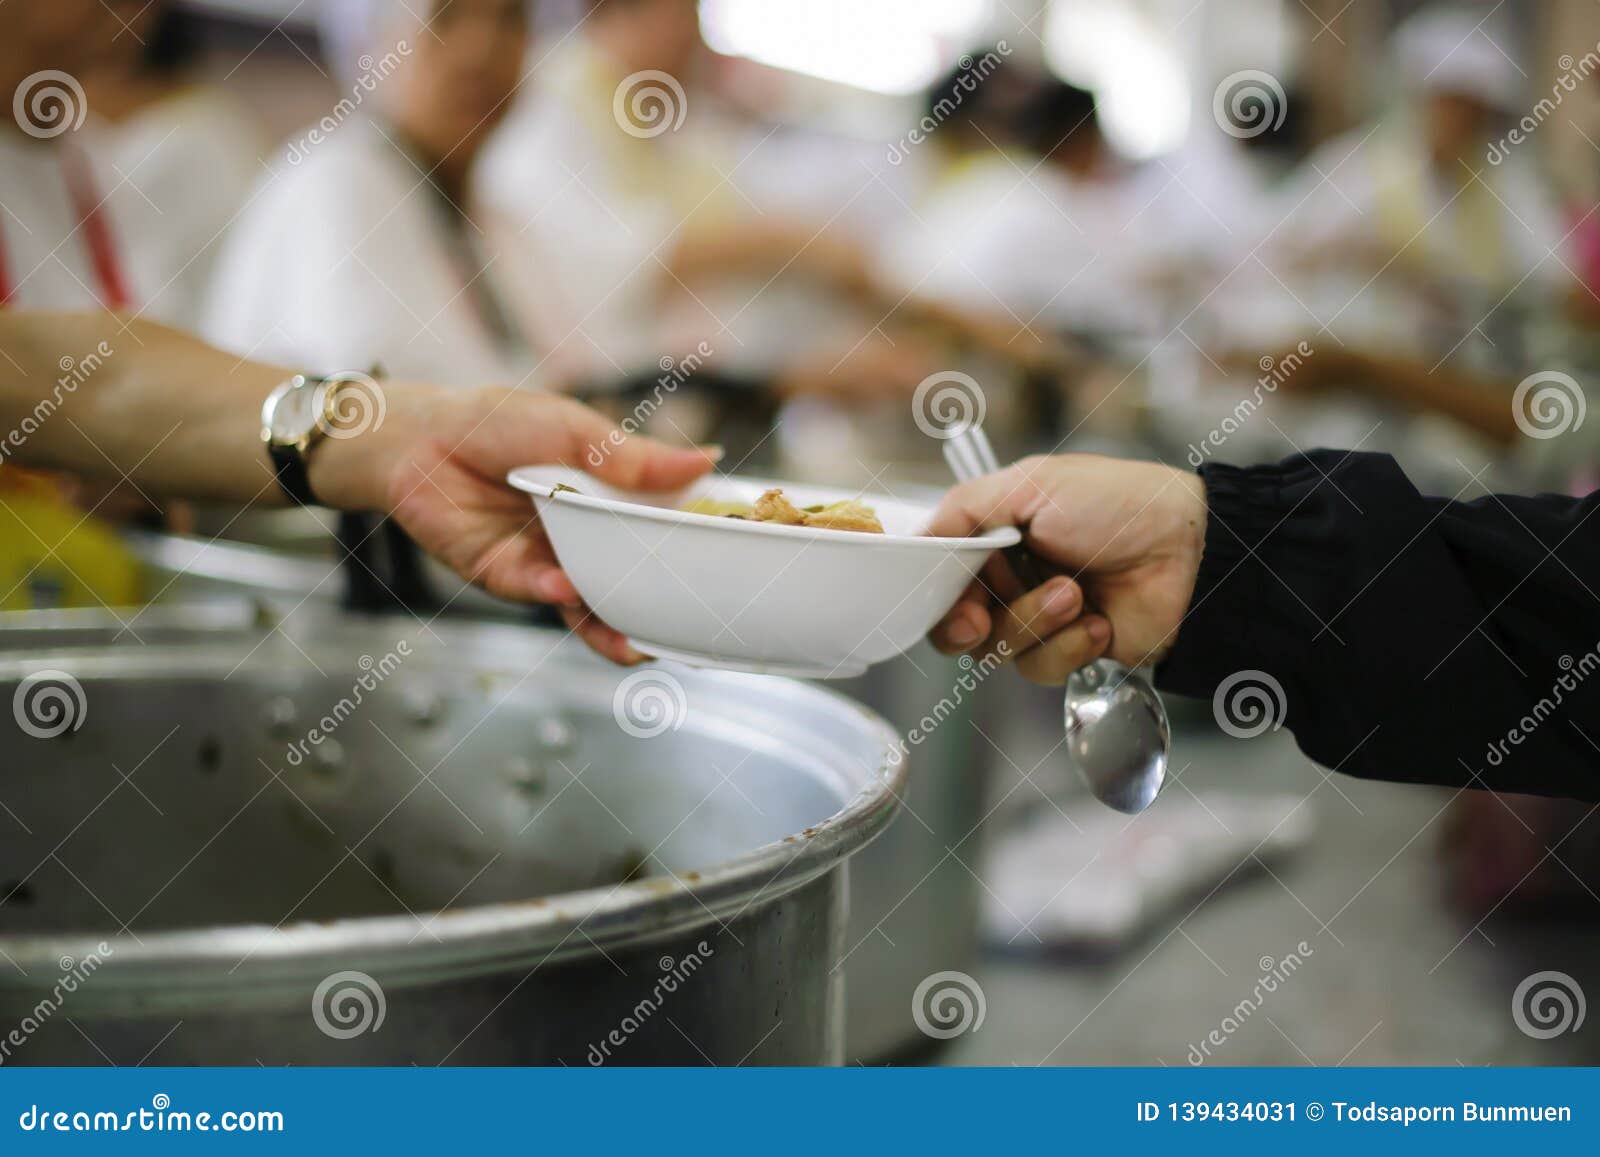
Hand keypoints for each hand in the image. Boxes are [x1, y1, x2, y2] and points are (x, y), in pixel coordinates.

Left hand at [313, 386, 716, 663]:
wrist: (418, 435)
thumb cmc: (496, 422)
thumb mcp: (575, 430)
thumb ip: (635, 457)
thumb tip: (707, 461)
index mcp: (612, 501)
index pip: (663, 534)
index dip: (694, 555)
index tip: (731, 573)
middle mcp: (586, 539)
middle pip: (632, 582)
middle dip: (661, 612)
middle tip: (691, 631)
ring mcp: (549, 561)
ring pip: (589, 605)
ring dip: (610, 626)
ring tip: (634, 642)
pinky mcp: (506, 576)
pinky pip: (535, 592)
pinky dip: (552, 593)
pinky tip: (565, 588)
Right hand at [926, 454, 1206, 679]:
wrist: (1191, 550)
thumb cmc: (1118, 505)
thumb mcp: (1032, 484)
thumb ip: (965, 508)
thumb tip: (919, 540)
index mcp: (997, 534)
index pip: (940, 576)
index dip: (935, 596)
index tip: (949, 602)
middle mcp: (1012, 578)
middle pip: (957, 622)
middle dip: (973, 620)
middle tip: (982, 617)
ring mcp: (1041, 618)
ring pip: (998, 649)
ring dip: (1033, 623)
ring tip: (1075, 594)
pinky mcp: (1073, 651)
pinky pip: (1042, 668)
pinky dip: (1070, 645)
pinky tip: (1100, 622)